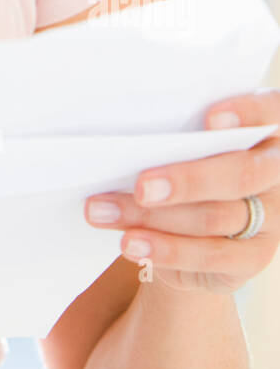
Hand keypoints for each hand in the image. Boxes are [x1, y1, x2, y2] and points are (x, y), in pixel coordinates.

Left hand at [84, 89, 279, 291]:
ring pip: (214, 216)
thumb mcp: (183, 146)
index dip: (247, 112)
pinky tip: (132, 243)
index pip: (270, 111)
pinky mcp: (253, 257)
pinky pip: (209, 255)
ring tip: (105, 211)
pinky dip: (164, 249)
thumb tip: (122, 140)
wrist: (193, 235)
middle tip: (140, 186)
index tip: (209, 118)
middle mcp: (275, 172)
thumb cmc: (183, 168)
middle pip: (241, 173)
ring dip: (152, 216)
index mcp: (264, 131)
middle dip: (187, 180)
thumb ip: (174, 138)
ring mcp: (270, 217)